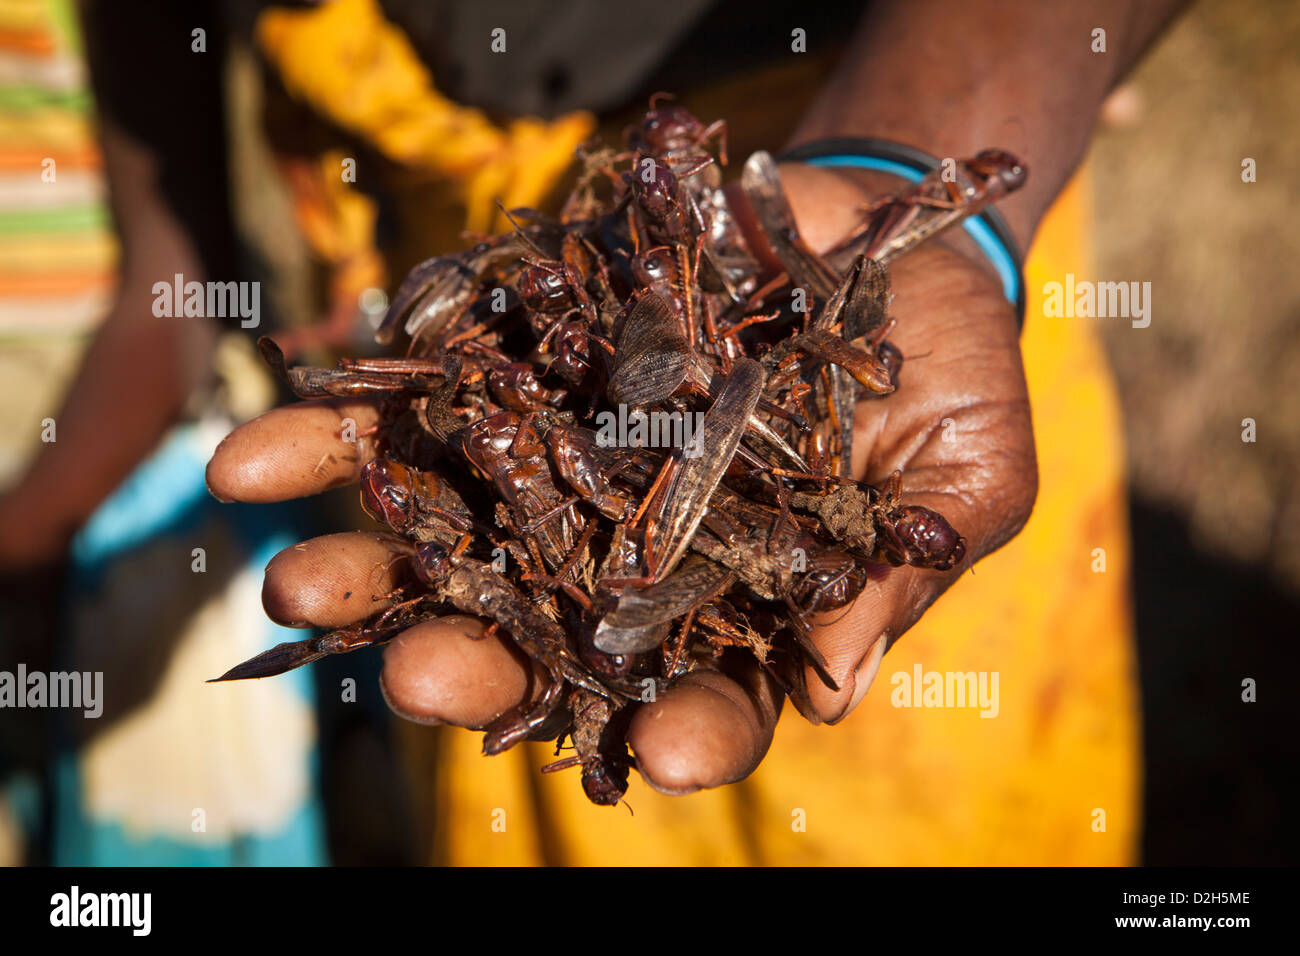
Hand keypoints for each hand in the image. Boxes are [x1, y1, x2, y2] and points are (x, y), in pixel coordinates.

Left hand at [205, 163, 1034, 794]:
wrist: (879, 228)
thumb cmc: (946, 368)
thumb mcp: (967, 470)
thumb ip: (907, 570)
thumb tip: (830, 688)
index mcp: (742, 603)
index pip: (710, 692)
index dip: (688, 726)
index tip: (659, 750)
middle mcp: (634, 549)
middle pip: (543, 633)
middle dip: (476, 663)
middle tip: (418, 683)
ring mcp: (566, 461)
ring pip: (452, 536)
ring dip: (367, 568)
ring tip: (296, 588)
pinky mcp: (518, 370)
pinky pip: (413, 405)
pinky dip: (331, 431)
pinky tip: (246, 464)